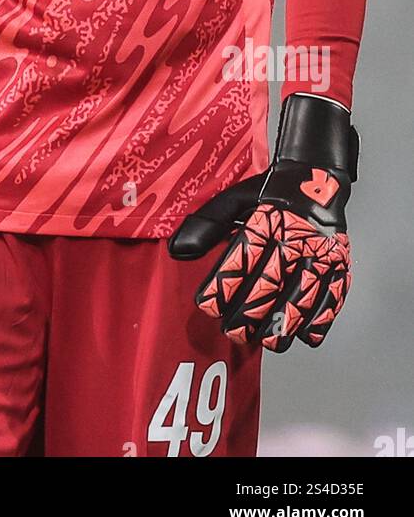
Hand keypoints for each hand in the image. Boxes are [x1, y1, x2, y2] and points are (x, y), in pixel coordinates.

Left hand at [168, 94, 357, 352]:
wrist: (318, 176)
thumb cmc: (270, 193)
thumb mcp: (235, 199)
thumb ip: (207, 224)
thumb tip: (177, 250)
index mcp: (266, 220)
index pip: (241, 258)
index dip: (223, 285)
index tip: (207, 305)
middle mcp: (294, 238)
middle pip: (269, 283)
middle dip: (248, 313)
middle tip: (231, 330)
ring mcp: (320, 254)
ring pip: (300, 297)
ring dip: (282, 324)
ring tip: (264, 340)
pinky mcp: (340, 265)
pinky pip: (331, 298)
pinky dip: (317, 321)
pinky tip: (301, 335)